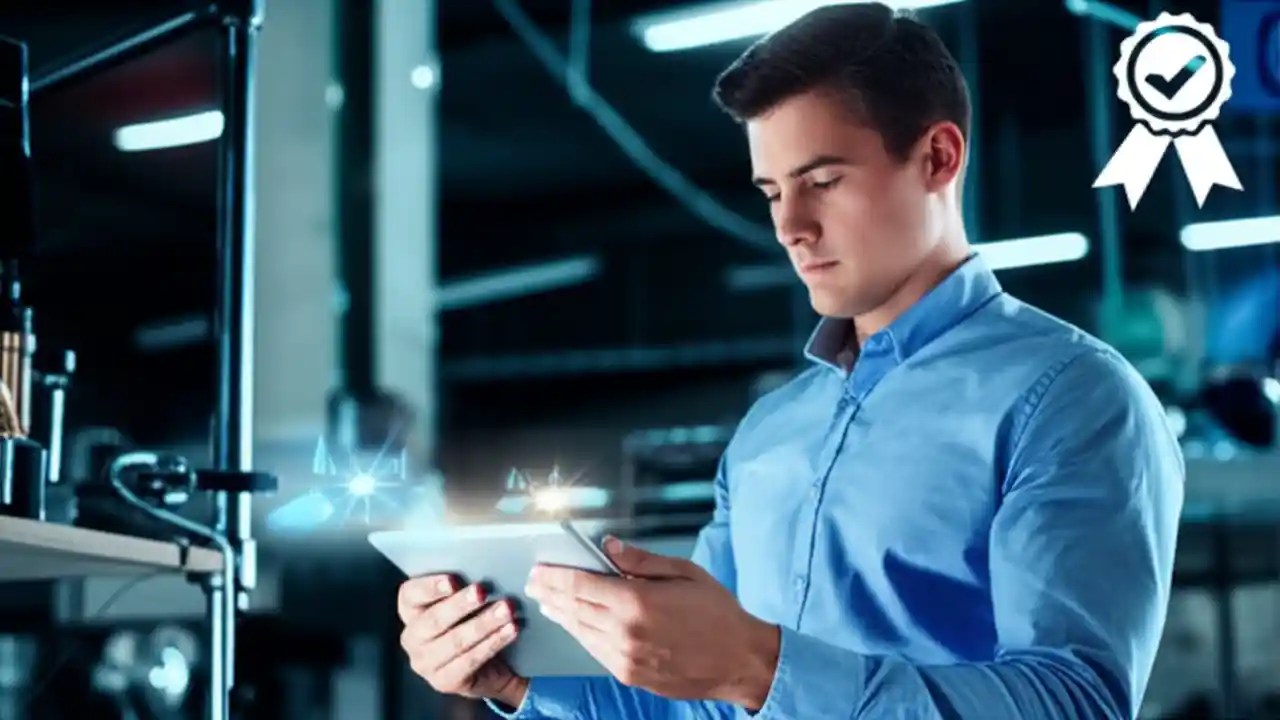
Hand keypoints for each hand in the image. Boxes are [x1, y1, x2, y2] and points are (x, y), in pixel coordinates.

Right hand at [398, 574, 529, 708]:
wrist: (491, 667)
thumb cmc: (474, 623)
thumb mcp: (467, 603)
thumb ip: (466, 587)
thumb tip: (484, 569)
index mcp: (412, 612)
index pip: (410, 596)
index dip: (430, 587)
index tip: (453, 579)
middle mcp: (412, 638)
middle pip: (433, 619)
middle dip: (460, 604)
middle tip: (483, 591)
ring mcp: (426, 663)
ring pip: (455, 641)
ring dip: (483, 623)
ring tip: (506, 610)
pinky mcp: (445, 681)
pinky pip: (470, 660)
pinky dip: (492, 643)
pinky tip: (510, 630)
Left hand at [525, 537, 779, 709]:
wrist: (739, 660)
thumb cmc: (717, 613)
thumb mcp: (685, 573)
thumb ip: (641, 561)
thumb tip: (608, 547)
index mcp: (638, 602)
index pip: (582, 585)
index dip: (556, 576)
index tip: (539, 569)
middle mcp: (625, 632)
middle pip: (575, 609)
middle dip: (551, 594)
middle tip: (534, 583)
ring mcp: (626, 658)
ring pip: (581, 632)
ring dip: (561, 615)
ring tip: (548, 602)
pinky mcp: (630, 674)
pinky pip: (596, 651)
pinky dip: (581, 634)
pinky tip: (576, 624)